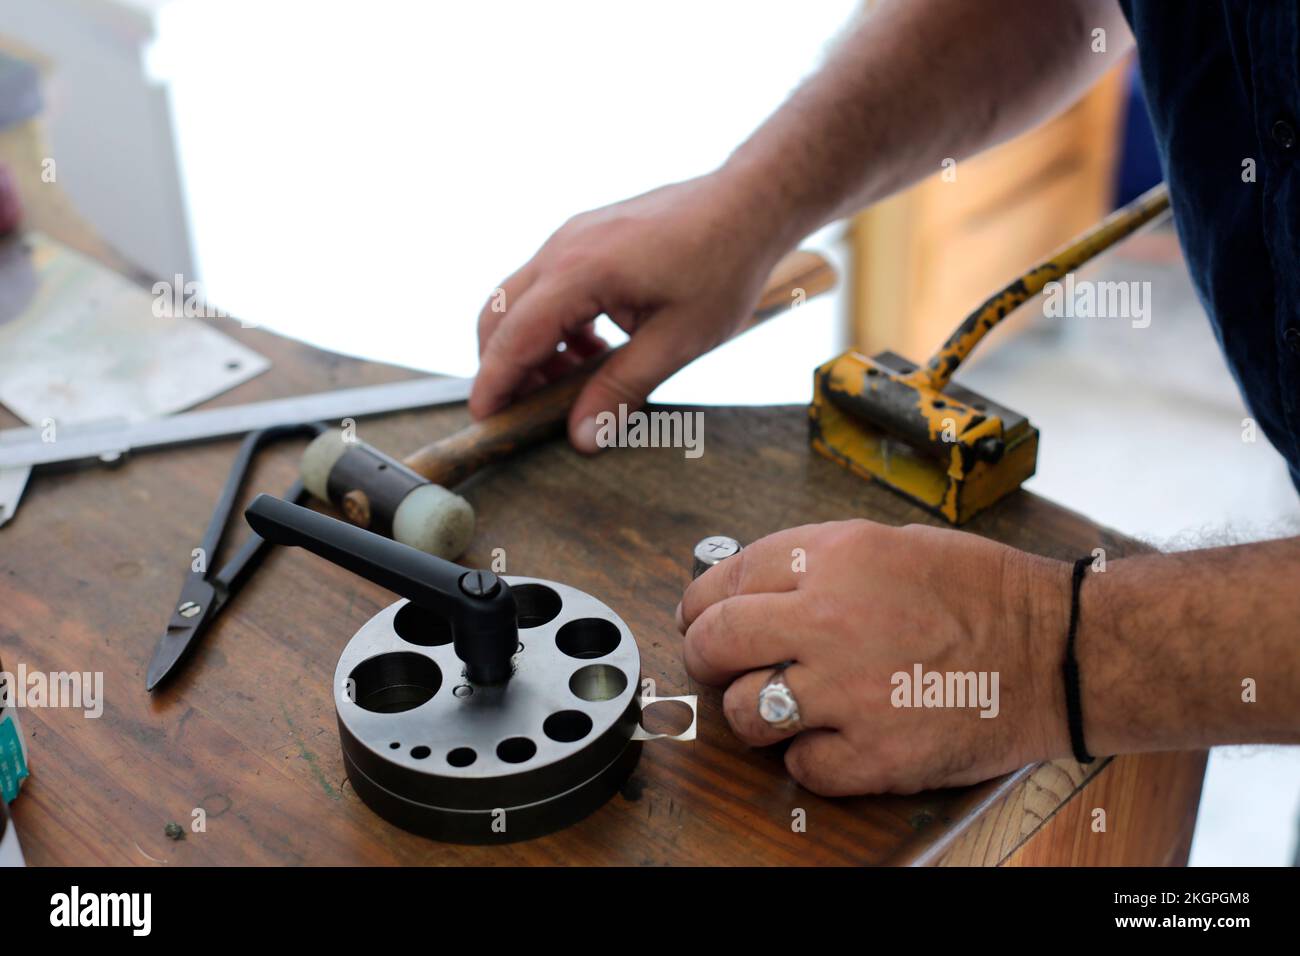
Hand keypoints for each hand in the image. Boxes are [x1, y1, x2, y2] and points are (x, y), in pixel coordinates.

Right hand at [470, 172, 790, 450]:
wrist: (750, 201)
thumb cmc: (723, 265)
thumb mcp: (677, 341)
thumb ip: (622, 389)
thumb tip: (580, 438)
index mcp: (580, 270)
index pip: (515, 336)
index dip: (494, 383)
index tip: (484, 421)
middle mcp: (563, 247)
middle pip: (500, 314)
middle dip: (503, 367)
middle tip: (523, 412)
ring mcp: (572, 237)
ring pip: (521, 300)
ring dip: (532, 347)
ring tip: (569, 387)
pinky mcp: (586, 237)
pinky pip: (548, 286)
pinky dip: (554, 324)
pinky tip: (594, 352)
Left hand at [678, 520, 1071, 794]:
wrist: (1058, 650)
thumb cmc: (982, 593)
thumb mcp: (890, 544)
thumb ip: (814, 562)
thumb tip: (749, 586)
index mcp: (833, 558)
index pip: (724, 579)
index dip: (700, 602)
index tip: (699, 616)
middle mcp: (830, 620)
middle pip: (714, 644)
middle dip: (705, 656)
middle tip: (717, 663)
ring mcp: (850, 693)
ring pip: (744, 713)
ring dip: (753, 711)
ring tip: (783, 704)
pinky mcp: (876, 755)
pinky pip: (801, 766)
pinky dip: (809, 757)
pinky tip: (834, 737)